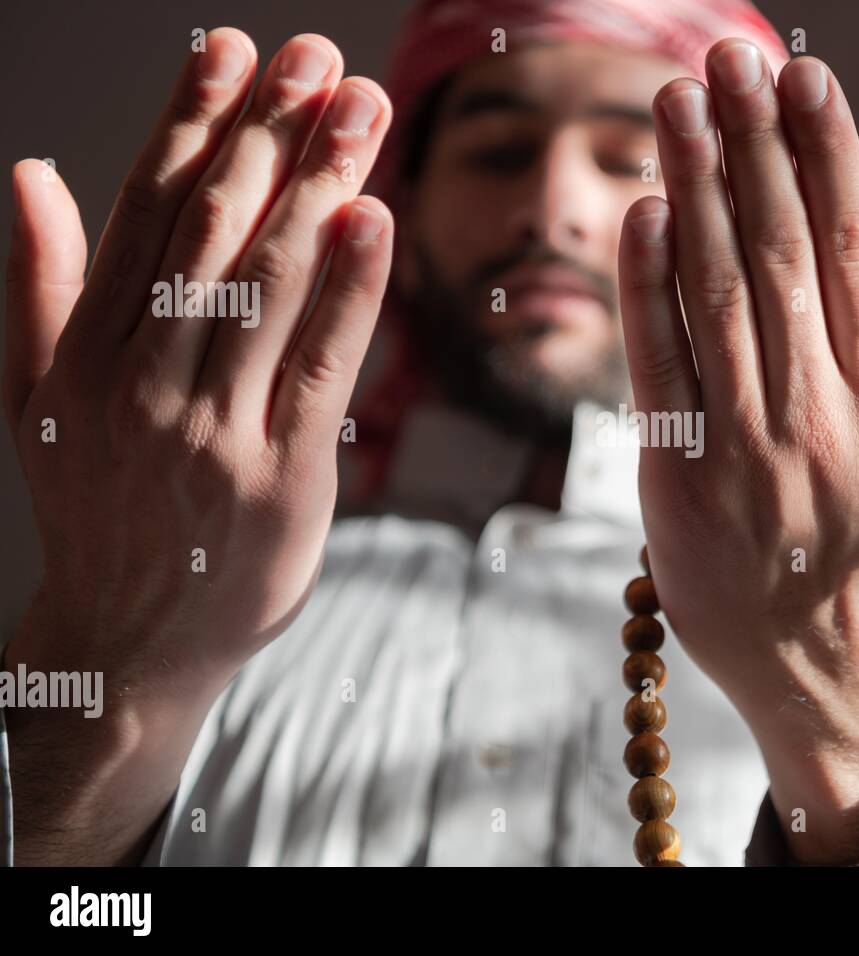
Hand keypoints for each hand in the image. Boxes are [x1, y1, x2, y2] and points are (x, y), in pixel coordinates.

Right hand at [3, 29, 391, 862]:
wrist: (130, 640)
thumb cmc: (102, 508)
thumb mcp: (40, 400)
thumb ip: (42, 287)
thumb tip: (33, 174)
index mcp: (86, 353)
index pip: (145, 212)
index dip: (192, 123)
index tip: (232, 52)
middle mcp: (143, 382)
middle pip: (213, 232)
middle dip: (269, 136)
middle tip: (317, 61)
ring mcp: (211, 430)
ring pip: (268, 286)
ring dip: (318, 187)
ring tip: (360, 109)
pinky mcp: (279, 477)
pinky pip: (319, 369)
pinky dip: (348, 293)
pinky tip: (371, 220)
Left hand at [617, 39, 858, 863]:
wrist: (837, 687)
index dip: (831, 155)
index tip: (807, 76)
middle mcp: (822, 415)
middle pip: (783, 253)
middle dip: (754, 146)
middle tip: (729, 57)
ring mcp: (747, 451)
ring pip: (720, 295)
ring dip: (697, 189)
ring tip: (678, 101)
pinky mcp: (680, 486)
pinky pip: (661, 372)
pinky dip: (648, 289)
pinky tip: (643, 213)